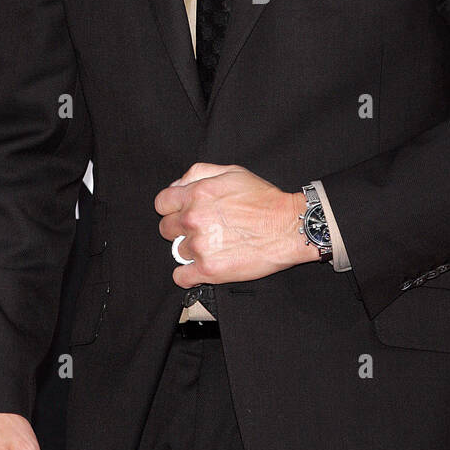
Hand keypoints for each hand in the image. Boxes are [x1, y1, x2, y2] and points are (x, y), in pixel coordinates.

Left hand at [155, 163, 313, 288]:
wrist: (287, 227)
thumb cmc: (264, 200)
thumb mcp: (231, 172)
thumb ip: (198, 173)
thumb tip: (177, 185)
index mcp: (196, 194)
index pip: (161, 203)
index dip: (171, 208)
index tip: (179, 213)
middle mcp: (193, 219)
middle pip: (166, 228)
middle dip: (180, 229)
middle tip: (201, 230)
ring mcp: (199, 246)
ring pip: (178, 250)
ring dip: (191, 250)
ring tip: (213, 246)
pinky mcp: (208, 269)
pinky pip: (181, 277)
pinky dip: (188, 274)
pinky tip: (200, 267)